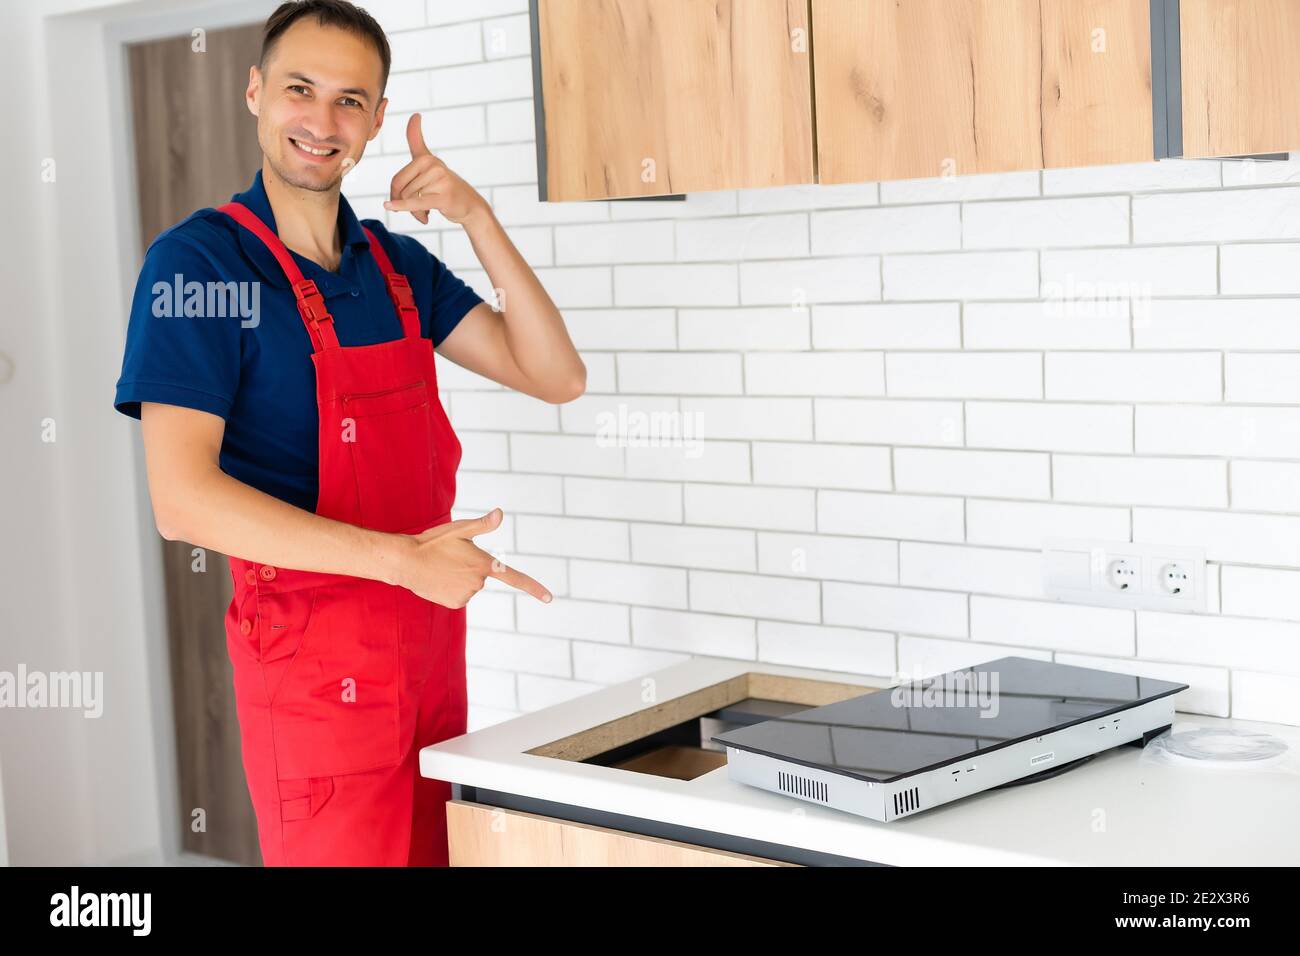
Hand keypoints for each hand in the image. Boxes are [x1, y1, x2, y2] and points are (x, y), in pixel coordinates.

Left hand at [384, 113, 489, 225]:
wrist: (470, 206)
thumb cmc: (445, 186)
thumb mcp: (431, 164)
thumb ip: (417, 142)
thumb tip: (415, 115)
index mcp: (426, 158)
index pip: (405, 163)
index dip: (413, 132)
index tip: (417, 115)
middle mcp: (433, 165)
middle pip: (399, 185)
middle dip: (400, 201)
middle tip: (413, 209)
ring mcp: (439, 180)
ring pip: (408, 198)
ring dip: (413, 212)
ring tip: (425, 213)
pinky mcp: (443, 196)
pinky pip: (416, 203)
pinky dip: (402, 207)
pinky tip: (389, 207)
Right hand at [396, 507, 551, 607]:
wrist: (406, 562)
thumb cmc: (433, 542)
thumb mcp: (459, 529)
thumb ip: (482, 525)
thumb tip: (500, 513)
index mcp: (484, 563)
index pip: (515, 577)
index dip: (533, 588)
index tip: (550, 599)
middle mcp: (479, 582)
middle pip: (483, 575)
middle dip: (471, 567)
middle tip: (451, 558)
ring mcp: (467, 595)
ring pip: (471, 585)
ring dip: (461, 577)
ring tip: (443, 568)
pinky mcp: (456, 604)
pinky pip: (461, 595)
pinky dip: (452, 588)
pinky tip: (439, 579)